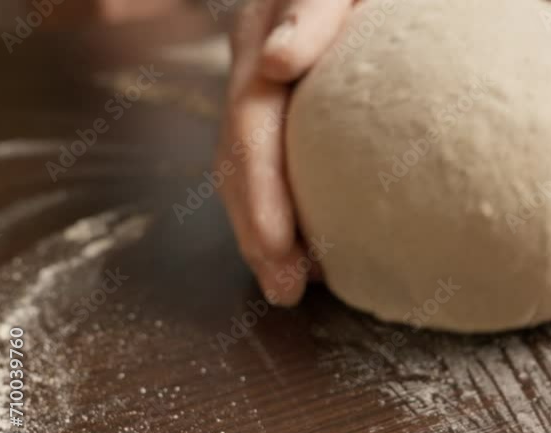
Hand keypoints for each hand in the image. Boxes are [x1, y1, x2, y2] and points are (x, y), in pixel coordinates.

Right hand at [215, 0, 352, 305]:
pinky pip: (271, 165)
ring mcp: (265, 83)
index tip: (279, 247)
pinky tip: (306, 254)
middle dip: (257, 228)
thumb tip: (279, 65)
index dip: (260, 189)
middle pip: (240, 154)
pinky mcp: (283, 105)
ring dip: (262, 233)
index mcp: (266, 29)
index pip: (250, 119)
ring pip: (245, 168)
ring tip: (288, 287)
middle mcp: (256, 60)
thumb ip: (310, 11)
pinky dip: (281, 213)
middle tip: (284, 288)